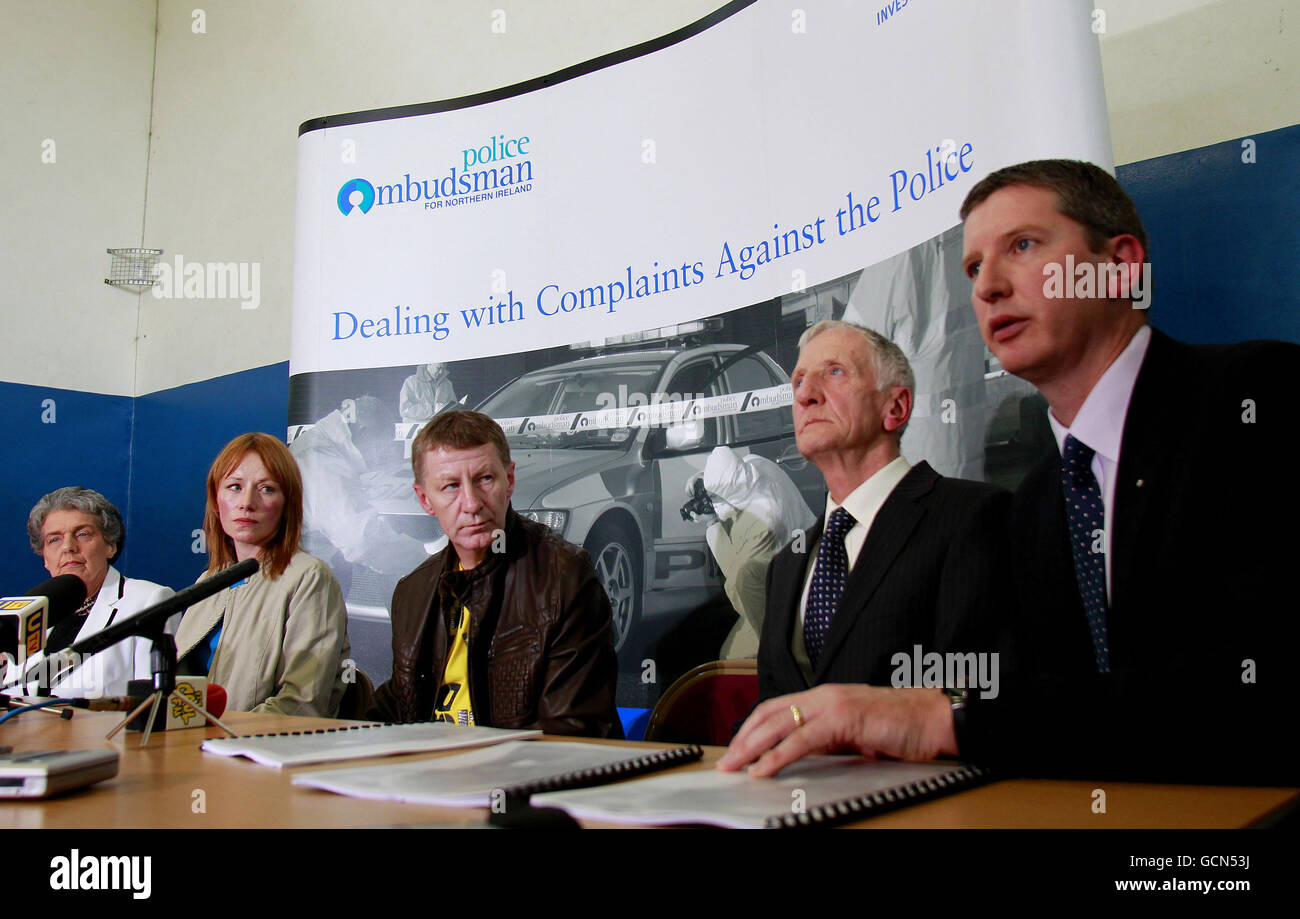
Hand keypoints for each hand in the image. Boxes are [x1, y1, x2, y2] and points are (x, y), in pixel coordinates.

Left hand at [716, 684, 957, 776]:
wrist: (935, 718)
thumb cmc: (903, 726)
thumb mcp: (857, 732)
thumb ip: (831, 739)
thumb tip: (806, 756)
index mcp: (826, 697)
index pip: (778, 708)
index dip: (753, 727)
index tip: (738, 747)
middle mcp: (824, 695)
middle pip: (770, 713)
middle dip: (744, 738)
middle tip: (726, 761)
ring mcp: (833, 704)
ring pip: (779, 724)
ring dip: (752, 747)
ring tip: (735, 766)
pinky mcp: (843, 719)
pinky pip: (801, 740)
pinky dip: (777, 756)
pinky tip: (763, 769)